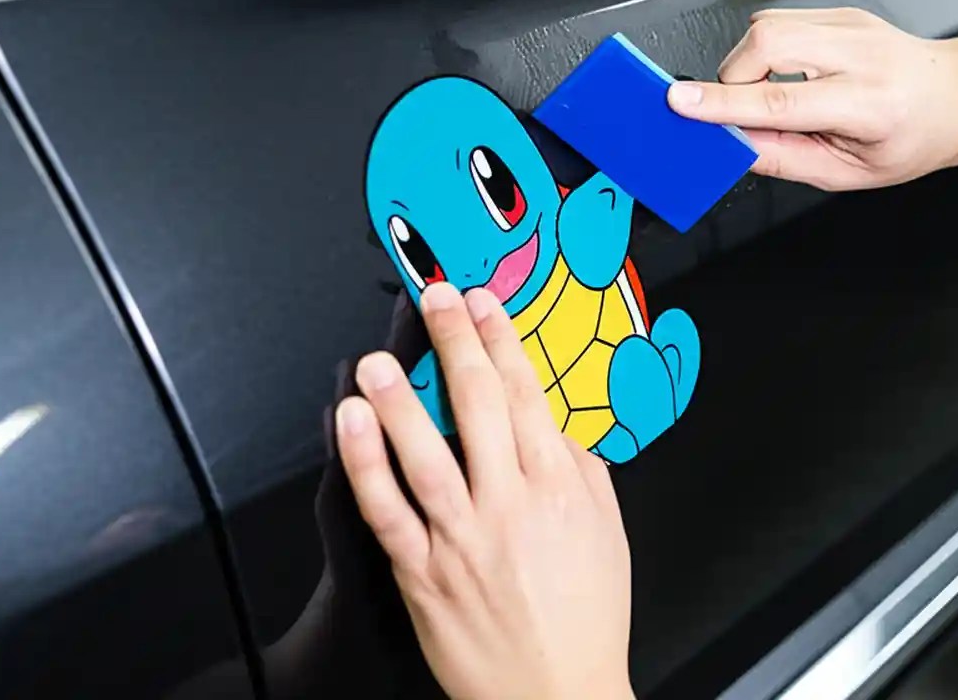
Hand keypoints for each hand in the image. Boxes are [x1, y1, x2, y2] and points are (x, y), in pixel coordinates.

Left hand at [334, 282, 634, 699]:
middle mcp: (512, 507)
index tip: (481, 302)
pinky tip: (350, 425)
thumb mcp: (607, 534)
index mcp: (560, 491)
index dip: (500, 341)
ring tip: (378, 356)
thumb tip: (554, 417)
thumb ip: (582, 469)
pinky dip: (365, 464)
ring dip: (398, 398)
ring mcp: (463, 540)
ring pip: (426, 453)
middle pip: (480, 407)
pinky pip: (388, 510)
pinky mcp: (424, 574)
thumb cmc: (584, 620)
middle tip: (434, 297)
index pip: (527, 397)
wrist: (557, 697)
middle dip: (454, 344)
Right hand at [667, 7, 957, 190]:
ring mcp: (851, 25)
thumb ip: (780, 158)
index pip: (780, 100)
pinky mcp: (839, 13)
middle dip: (733, 78)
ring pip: (765, 26)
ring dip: (747, 65)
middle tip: (744, 110)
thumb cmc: (908, 140)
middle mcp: (862, 55)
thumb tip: (729, 144)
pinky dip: (765, 52)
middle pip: (767, 42)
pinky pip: (777, 22)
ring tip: (771, 95)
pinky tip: (789, 75)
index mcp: (868, 105)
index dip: (723, 103)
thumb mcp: (844, 172)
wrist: (954, 99)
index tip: (682, 102)